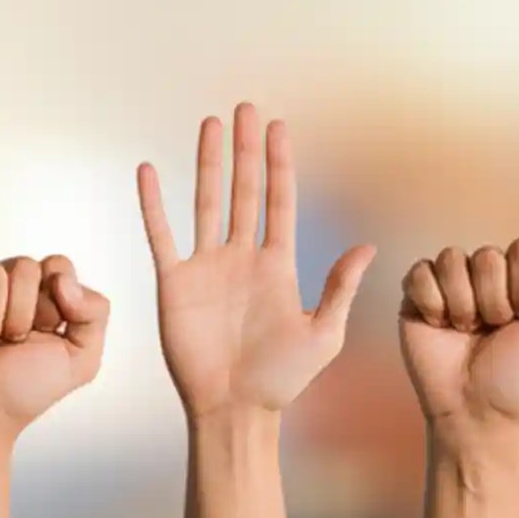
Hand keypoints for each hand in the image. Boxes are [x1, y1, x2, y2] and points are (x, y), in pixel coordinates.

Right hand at [0, 256, 109, 431]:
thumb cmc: (23, 390)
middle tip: (11, 343)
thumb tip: (63, 280)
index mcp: (40, 292)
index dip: (54, 303)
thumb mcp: (81, 358)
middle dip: (23, 315)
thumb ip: (95, 312)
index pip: (57, 265)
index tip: (45, 332)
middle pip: (25, 267)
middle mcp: (6, 283)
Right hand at [136, 103, 374, 416]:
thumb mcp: (323, 334)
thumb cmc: (282, 380)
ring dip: (208, 163)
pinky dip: (154, 203)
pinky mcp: (174, 282)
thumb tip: (368, 247)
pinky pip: (162, 234)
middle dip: (246, 149)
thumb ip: (340, 288)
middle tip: (246, 108)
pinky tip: (150, 172)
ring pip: (206, 201)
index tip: (279, 128)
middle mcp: (241, 257)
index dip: (279, 164)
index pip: (279, 201)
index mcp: (278, 265)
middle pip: (244, 190)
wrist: (234, 409)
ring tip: (210, 125)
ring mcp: (206, 266)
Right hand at [400, 239, 518, 438]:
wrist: (473, 410)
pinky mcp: (416, 294)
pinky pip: (420, 272)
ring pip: (451, 259)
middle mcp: (489, 276)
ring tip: (465, 330)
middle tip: (493, 329)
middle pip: (488, 256)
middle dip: (493, 300)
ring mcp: (451, 283)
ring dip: (461, 302)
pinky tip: (439, 324)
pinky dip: (431, 301)